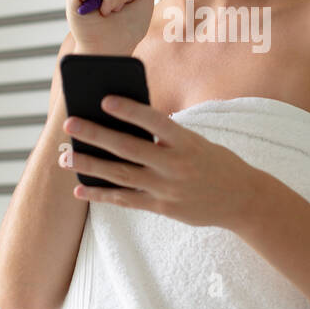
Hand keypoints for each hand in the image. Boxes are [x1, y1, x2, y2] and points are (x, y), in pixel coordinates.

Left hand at [62, 95, 265, 228]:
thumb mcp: (197, 142)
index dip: (130, 110)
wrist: (243, 199)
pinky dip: (101, 195)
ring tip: (66, 156)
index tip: (105, 99)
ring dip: (91, 165)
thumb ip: (165, 137)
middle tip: (71, 123)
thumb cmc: (215, 162)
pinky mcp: (163, 209)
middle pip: (129, 148)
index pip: (155, 121)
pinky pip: (126, 201)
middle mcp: (176, 165)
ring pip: (121, 175)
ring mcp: (168, 189)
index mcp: (187, 142)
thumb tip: (123, 129)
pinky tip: (80, 188)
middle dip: (97, 135)